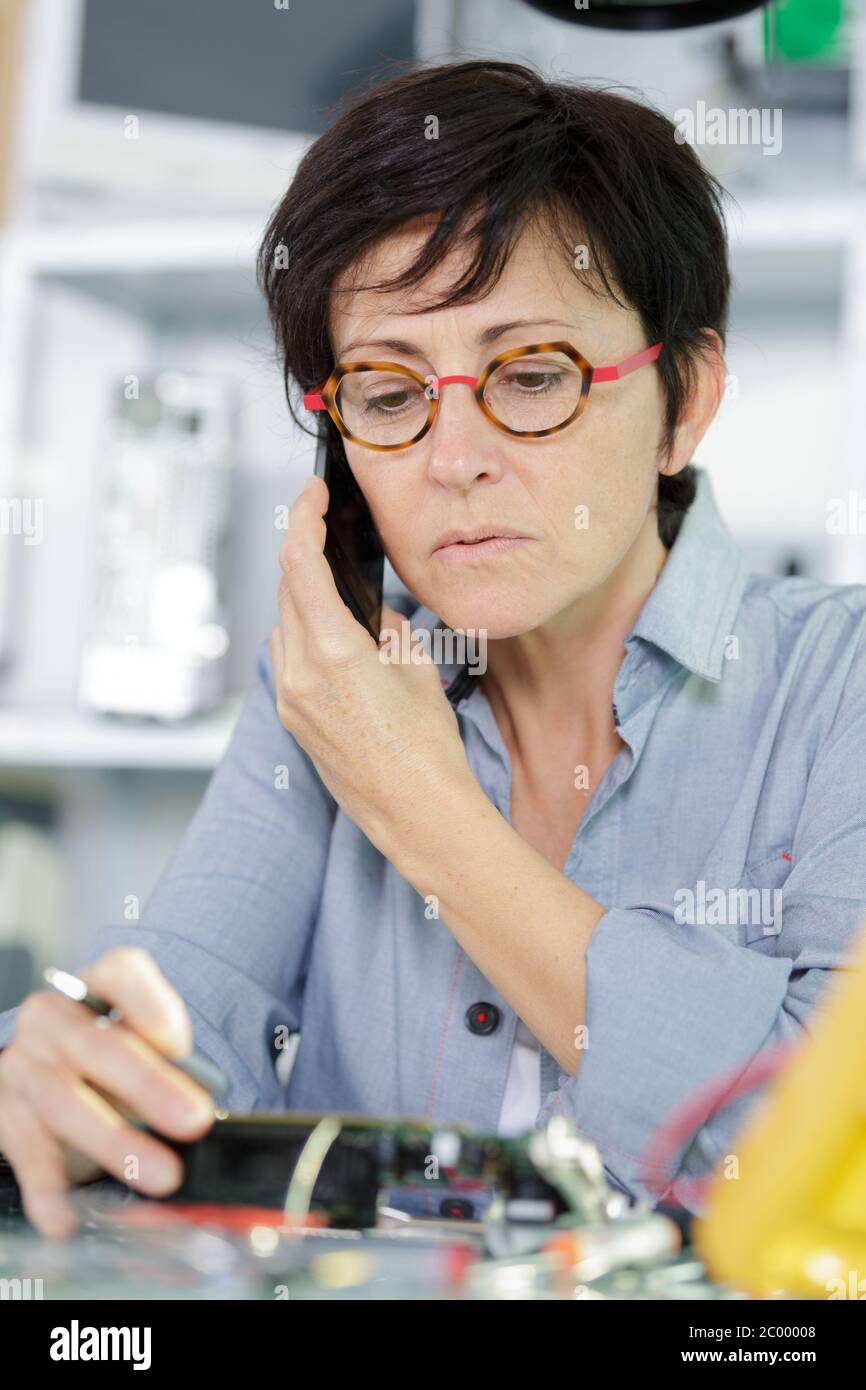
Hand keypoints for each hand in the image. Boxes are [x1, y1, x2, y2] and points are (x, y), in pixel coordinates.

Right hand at [0, 948, 214, 1237]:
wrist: (43, 1058)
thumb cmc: (106, 1044)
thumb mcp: (138, 1031)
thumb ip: (168, 1051)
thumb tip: (200, 1095)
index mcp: (95, 985)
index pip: (121, 972)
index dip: (151, 1005)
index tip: (178, 1043)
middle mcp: (53, 1019)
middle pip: (99, 1047)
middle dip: (149, 1086)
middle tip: (195, 1121)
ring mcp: (24, 1067)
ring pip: (65, 1103)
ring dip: (114, 1142)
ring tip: (162, 1175)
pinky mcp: (5, 1115)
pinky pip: (27, 1154)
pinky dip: (48, 1191)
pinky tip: (67, 1218)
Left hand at [269, 474, 471, 845]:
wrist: (416, 813)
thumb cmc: (427, 747)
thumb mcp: (416, 668)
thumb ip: (387, 628)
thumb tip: (371, 616)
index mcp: (333, 651)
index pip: (299, 564)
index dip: (302, 519)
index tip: (311, 495)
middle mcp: (298, 673)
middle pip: (286, 591)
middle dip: (303, 556)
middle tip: (325, 532)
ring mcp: (289, 698)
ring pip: (282, 625)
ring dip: (301, 599)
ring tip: (336, 590)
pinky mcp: (291, 718)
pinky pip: (285, 659)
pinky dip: (301, 635)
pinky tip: (332, 639)